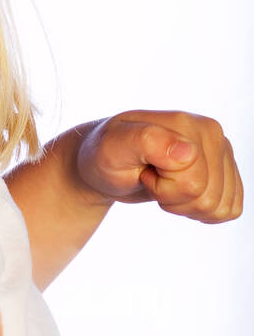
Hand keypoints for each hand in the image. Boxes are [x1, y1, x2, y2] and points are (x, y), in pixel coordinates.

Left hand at [76, 111, 243, 221]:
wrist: (105, 164)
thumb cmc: (105, 155)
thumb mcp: (113, 148)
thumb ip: (149, 143)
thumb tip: (189, 153)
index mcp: (188, 124)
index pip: (193, 183)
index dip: (162, 188)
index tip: (142, 169)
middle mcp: (212, 133)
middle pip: (208, 198)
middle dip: (173, 198)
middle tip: (150, 177)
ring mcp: (222, 152)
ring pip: (220, 207)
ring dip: (185, 205)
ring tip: (163, 182)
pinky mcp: (226, 172)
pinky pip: (230, 210)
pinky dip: (201, 211)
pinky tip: (180, 192)